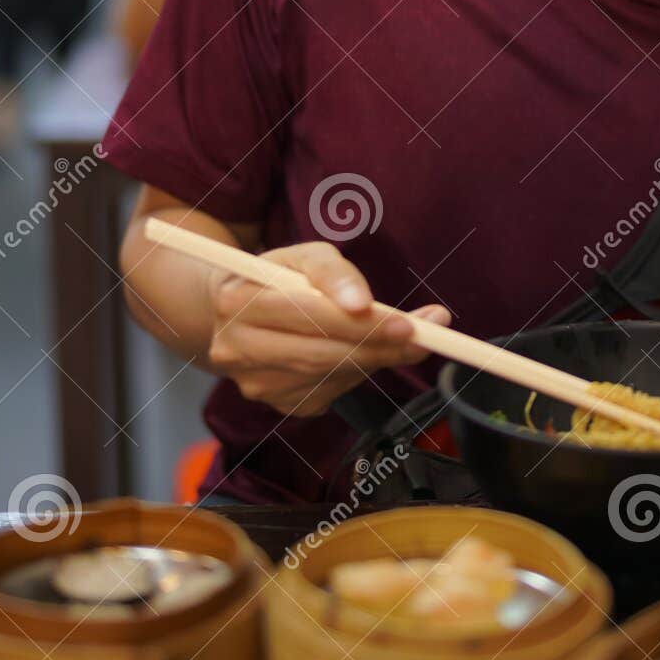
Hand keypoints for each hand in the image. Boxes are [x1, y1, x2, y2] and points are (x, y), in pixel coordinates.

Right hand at [206, 240, 450, 417]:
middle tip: (424, 336)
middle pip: (319, 353)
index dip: (360, 323)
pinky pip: (328, 393)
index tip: (406, 323)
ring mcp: (252, 382)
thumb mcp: (303, 256)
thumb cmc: (278, 277)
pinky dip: (354, 374)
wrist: (237, 312)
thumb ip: (335, 273)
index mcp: (236, 300)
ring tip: (402, 339)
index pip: (308, 314)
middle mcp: (236, 347)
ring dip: (372, 360)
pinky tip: (362, 354)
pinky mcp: (274, 402)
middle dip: (377, 346)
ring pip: (327, 377)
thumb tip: (365, 304)